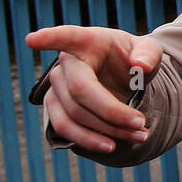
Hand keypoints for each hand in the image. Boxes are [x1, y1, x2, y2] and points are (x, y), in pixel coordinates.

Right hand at [25, 25, 162, 153]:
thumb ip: (149, 54)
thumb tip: (140, 66)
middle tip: (141, 123)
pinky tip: (112, 145)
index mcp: (87, 41)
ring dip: (106, 131)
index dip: (49, 38)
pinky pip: (65, 129)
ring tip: (138, 137)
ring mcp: (56, 86)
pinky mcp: (56, 107)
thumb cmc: (133, 59)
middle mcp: (66, 63)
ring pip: (73, 114)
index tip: (32, 40)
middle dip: (112, 111)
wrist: (123, 78)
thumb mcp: (149, 50)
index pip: (66, 36)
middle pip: (80, 90)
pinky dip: (89, 140)